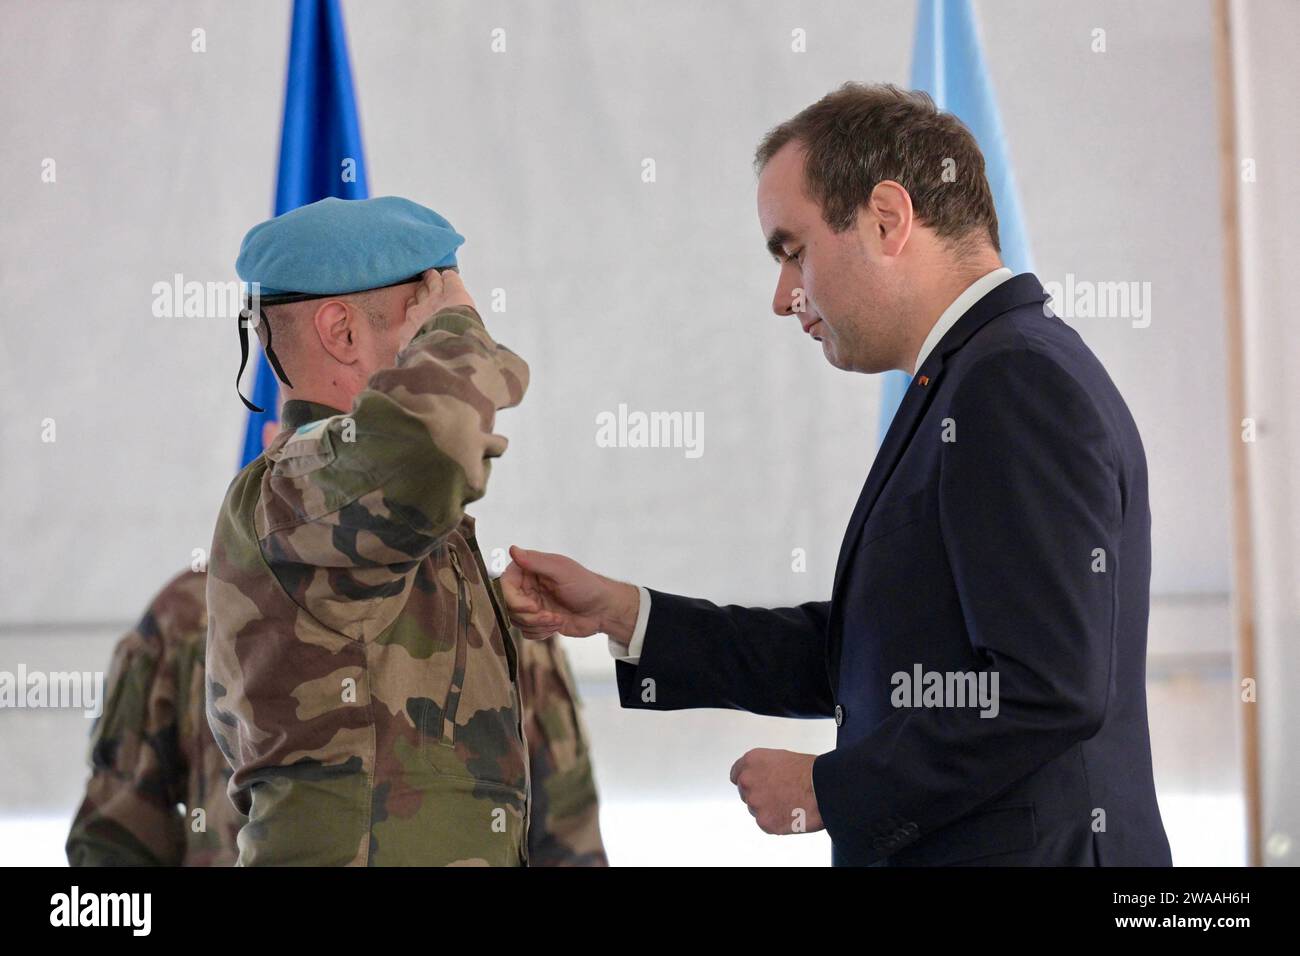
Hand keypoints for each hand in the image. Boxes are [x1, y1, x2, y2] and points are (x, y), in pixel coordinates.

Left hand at [401, 268, 476, 348]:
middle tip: (431, 275)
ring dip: (419, 291)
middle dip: (432, 278)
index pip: (451, 279)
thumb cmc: (464, 341)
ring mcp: (419, 310)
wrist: (443, 354)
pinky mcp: (407, 323)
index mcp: (455, 296)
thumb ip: (468, 317)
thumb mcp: (474, 325)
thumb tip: (472, 323)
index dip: (449, 278)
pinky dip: (410, 307)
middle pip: (431, 282)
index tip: (448, 275)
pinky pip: (408, 310)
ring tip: (420, 289)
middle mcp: (435, 298)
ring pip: (417, 294)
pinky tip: (411, 307)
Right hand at [499, 546, 639, 642]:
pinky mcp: (538, 620)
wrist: (603, 610)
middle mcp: (527, 586)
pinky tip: (557, 624)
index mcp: (529, 569)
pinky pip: (526, 632)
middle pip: (508, 607)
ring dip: (538, 625)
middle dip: (530, 616)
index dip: (513, 600)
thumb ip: (536, 562)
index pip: (504, 585)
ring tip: (557, 619)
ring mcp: (532, 604)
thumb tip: (512, 549)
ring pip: (517, 621)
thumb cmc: (586, 586)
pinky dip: (541, 632)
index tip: (532, 607)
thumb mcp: (562, 571)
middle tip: (550, 616)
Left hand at [730, 748, 823, 834]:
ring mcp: (754, 803)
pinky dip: (776, 821)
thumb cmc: (809, 772)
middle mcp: (748, 781)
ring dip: (768, 808)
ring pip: (756, 809)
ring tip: (789, 802)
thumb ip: (764, 768)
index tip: (754, 785)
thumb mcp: (780, 758)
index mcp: (751, 761)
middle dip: (759, 795)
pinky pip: (766, 823)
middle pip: (746, 793)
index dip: (749, 780)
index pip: (736, 774)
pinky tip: (790, 812)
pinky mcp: (764, 822)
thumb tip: (762, 777)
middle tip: (779, 794)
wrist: (823, 789)